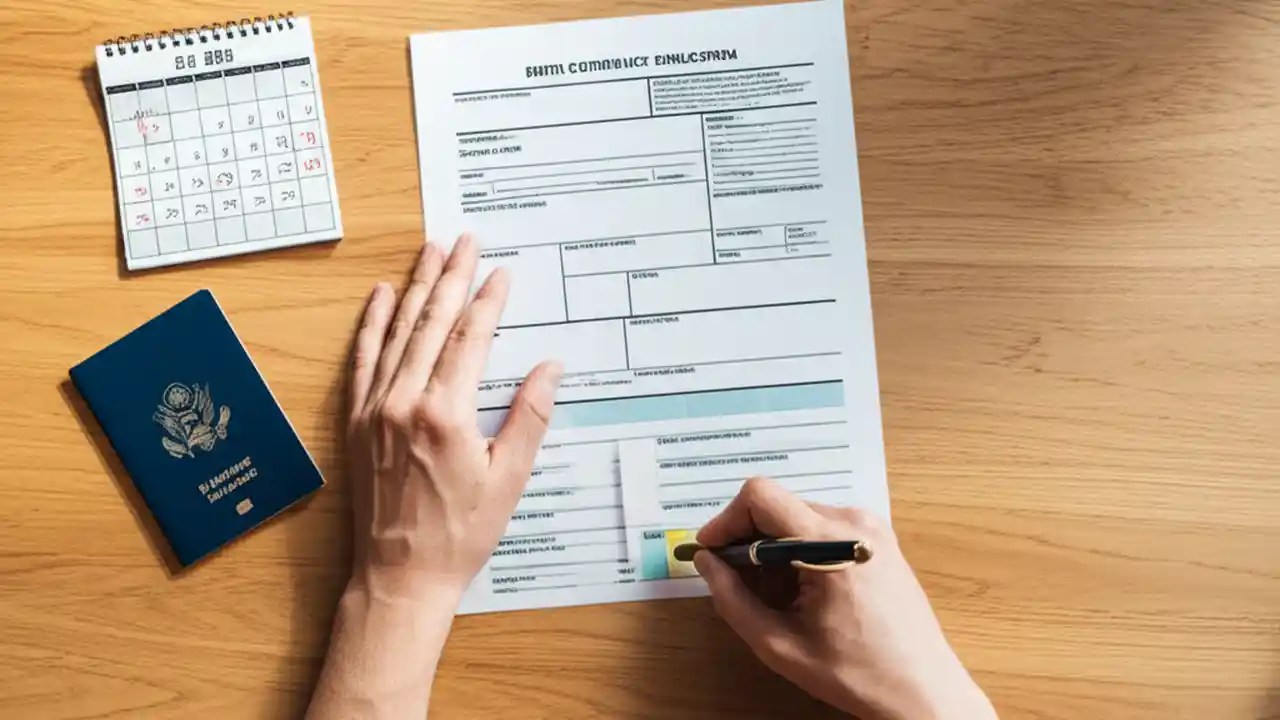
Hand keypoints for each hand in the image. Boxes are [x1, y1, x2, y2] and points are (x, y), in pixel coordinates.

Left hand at [346, 235, 561, 602]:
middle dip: (450, 277)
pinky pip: (362, 360)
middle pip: (432, 323)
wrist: (399, 576)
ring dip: (415, 287)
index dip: (488, 300)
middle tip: (464, 239)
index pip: (471, 338)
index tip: (500, 272)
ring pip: (397, 332)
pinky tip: (380, 295)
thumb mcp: (509, 479)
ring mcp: (374, 409)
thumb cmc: (458, 535)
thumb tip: (549, 367)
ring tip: (430, 251)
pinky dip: (371, 324)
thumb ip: (529, 417)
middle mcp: (404, 402)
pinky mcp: (355, 422)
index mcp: (446, 414)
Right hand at [694, 478, 996, 719]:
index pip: (760, 496)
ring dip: (775, 549)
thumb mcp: (778, 644)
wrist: (922, 690)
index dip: (725, 520)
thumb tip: (705, 561)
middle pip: (778, 506)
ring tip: (780, 597)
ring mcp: (871, 527)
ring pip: (798, 517)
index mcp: (830, 542)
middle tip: (740, 585)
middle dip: (749, 542)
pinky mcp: (879, 539)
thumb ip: (732, 598)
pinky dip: (801, 551)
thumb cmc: (854, 674)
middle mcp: (853, 521)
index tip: (710, 552)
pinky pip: (823, 528)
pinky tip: (806, 591)